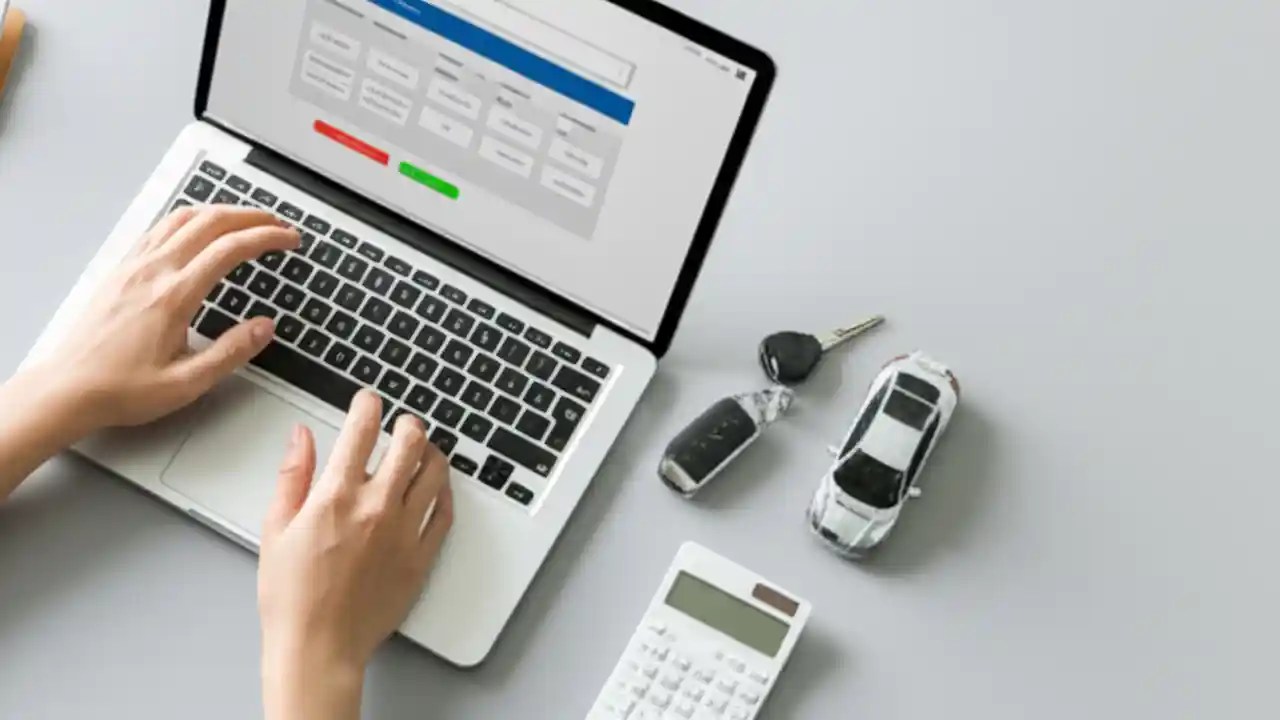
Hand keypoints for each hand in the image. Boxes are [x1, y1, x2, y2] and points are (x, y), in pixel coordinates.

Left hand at [0, 206, 298, 500]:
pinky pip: (159, 228)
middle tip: (277, 223)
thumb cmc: (120, 389)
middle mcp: (153, 272)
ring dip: (220, 212)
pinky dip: (189, 219)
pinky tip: (197, 228)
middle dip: (251, 216)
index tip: (289, 238)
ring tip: (245, 219)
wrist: (66, 389)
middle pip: (209, 222)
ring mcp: (133, 266)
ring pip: (182, 218)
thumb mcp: (187, 382)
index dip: (267, 237)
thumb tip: (265, 327)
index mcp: (174, 296)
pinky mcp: (120, 269)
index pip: (230, 249)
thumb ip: (231, 352)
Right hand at [258, 391, 453, 719]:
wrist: (318, 647)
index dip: (368, 405)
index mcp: (336, 497)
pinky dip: (444, 491)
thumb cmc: (291, 597)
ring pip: (435, 472)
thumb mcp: (276, 528)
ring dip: (431, 452)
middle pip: (410, 443)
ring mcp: (404, 532)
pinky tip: (437, 487)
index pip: (361, 430)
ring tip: (424, 449)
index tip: (369, 400)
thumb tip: (300, 437)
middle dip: (408, 424)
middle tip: (403, 423)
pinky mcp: (422, 557)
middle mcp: (376, 508)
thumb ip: (292, 475)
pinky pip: (445, 512)